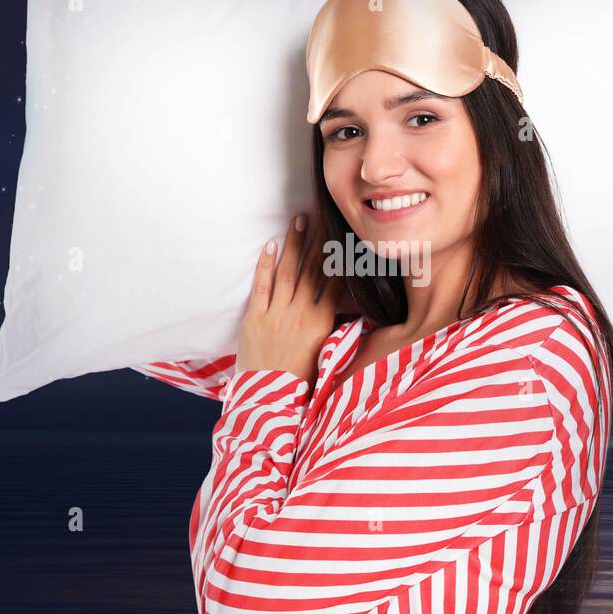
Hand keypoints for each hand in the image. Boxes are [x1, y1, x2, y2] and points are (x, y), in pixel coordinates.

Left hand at [235, 213, 342, 386]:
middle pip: (312, 270)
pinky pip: (261, 285)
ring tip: (298, 221)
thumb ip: (339, 330)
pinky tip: (270, 246)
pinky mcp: (255, 317)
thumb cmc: (302, 380)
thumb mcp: (327, 354)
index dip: (338, 257)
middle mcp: (300, 313)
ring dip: (294, 244)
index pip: (334, 281)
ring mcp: (276, 313)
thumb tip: (357, 312)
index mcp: (322, 322)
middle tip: (320, 216)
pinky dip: (265, 264)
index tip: (342, 236)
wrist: (270, 397)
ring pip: (288, 271)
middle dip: (317, 241)